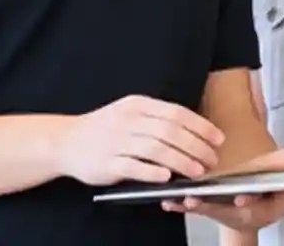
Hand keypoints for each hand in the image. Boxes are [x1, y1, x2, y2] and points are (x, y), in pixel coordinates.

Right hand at [57, 95, 225, 186]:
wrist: (66, 141)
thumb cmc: (104, 129)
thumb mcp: (129, 113)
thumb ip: (157, 120)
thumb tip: (194, 133)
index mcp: (137, 105)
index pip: (176, 113)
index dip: (200, 126)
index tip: (217, 139)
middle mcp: (127, 120)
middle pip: (170, 131)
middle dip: (196, 146)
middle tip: (211, 160)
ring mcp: (116, 141)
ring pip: (156, 149)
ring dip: (181, 161)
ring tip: (197, 171)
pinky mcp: (107, 163)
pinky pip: (134, 167)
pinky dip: (153, 172)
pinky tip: (167, 178)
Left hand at [161, 148, 283, 232]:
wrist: (250, 207)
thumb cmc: (269, 193)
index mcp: (261, 204)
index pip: (256, 204)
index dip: (248, 201)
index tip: (241, 199)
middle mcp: (239, 208)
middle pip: (224, 209)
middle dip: (211, 205)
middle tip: (196, 198)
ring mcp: (221, 208)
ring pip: (205, 209)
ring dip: (191, 205)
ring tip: (179, 199)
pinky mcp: (206, 205)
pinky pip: (190, 207)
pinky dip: (179, 205)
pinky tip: (168, 201)